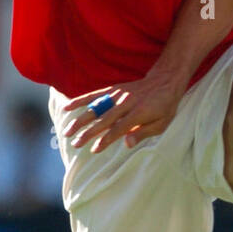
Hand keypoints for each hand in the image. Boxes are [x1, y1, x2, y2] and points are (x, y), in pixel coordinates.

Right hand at [63, 69, 184, 151]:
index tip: (94, 150)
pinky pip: (94, 95)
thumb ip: (143, 133)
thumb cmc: (164, 107)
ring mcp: (118, 95)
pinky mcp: (113, 89)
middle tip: (75, 144)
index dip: (105, 140)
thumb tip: (126, 144)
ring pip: (95, 108)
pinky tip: (67, 107)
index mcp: (138, 113)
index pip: (118, 129)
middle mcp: (126, 103)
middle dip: (88, 133)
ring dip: (80, 119)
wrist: (165, 81)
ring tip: (67, 131)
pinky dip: (80, 100)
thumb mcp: (161, 124)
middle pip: (103, 120)